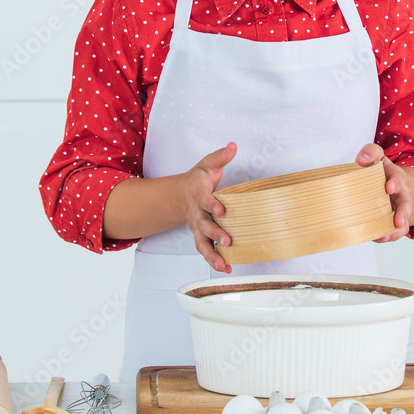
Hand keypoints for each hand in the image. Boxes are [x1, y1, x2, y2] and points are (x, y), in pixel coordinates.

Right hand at [178, 142, 236, 272]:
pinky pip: (205, 251)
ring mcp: (197, 227)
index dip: (212, 204)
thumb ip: (221, 157)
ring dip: (212, 255)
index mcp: (198, 193)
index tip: (221, 210)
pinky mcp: (201, 237)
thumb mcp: (208, 164)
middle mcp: (196, 213)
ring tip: (223, 264)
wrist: (181, 195)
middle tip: (226, 240)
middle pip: (203, 225)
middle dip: (214, 233)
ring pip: (201, 243)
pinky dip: (214, 261)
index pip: (204, 199)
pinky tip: (226, 268)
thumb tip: (233, 146)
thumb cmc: (198, 179)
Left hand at [354, 143, 413, 242]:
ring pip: (403, 221)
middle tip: (398, 220)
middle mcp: (399, 193)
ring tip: (386, 236)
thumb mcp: (374, 155)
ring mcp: (396, 208)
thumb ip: (370, 152)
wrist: (379, 182)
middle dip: (403, 212)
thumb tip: (362, 160)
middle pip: (406, 203)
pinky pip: (395, 230)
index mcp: (394, 176)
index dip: (395, 182)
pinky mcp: (391, 220)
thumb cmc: (375, 168)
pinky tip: (379, 238)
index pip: (398, 177)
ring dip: (396, 229)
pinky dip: (389, 236)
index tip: (389, 188)